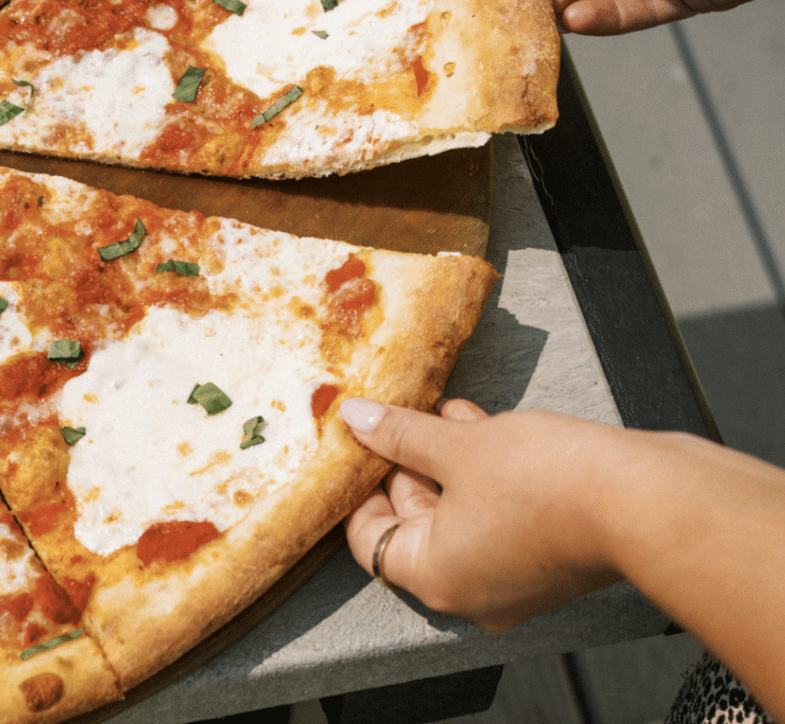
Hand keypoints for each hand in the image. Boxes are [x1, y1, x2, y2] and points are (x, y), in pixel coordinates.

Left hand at [341, 397, 784, 719]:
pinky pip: (497, 511)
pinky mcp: (547, 554)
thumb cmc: (548, 482)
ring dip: (446, 457)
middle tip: (397, 417)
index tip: (360, 446)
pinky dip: (483, 469)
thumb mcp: (457, 446)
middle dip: (408, 463)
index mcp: (437, 576)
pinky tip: (478, 422)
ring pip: (459, 510)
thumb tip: (356, 420)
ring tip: (440, 411)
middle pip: (415, 523)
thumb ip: (400, 434)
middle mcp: (472, 588)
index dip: (362, 487)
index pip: (371, 543)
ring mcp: (513, 577)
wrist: (644, 498)